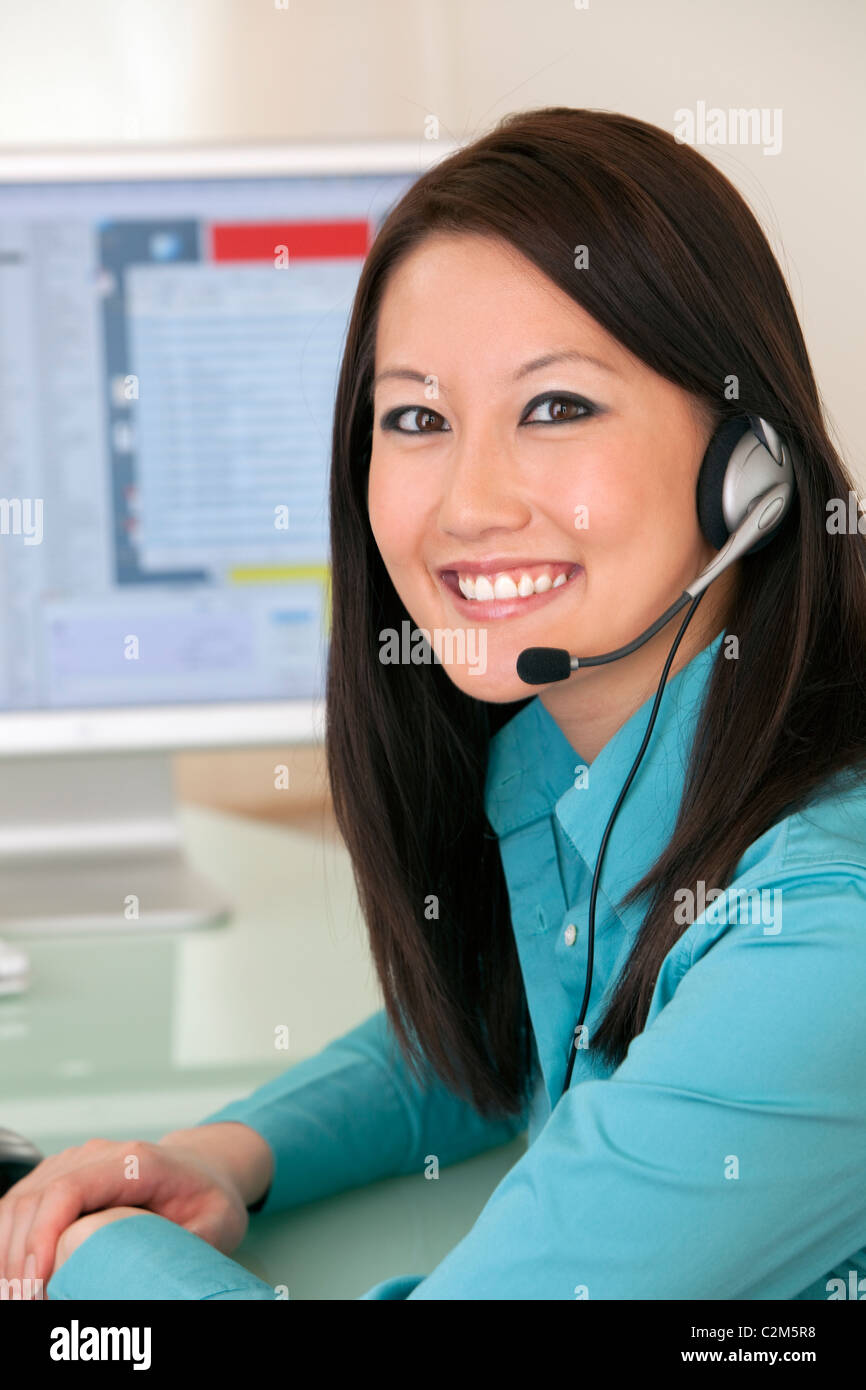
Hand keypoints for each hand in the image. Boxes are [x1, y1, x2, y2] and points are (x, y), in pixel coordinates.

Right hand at [0, 1136, 249, 1293]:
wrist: (204, 1168)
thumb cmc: (209, 1196)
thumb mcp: (217, 1225)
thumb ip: (188, 1248)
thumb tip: (160, 1282)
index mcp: (135, 1162)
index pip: (70, 1188)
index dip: (44, 1234)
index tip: (39, 1282)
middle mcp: (97, 1154)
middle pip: (35, 1199)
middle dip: (22, 1258)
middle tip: (30, 1304)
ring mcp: (73, 1162)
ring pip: (19, 1202)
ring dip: (10, 1253)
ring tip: (22, 1297)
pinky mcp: (60, 1177)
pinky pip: (19, 1206)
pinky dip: (9, 1242)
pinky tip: (17, 1277)